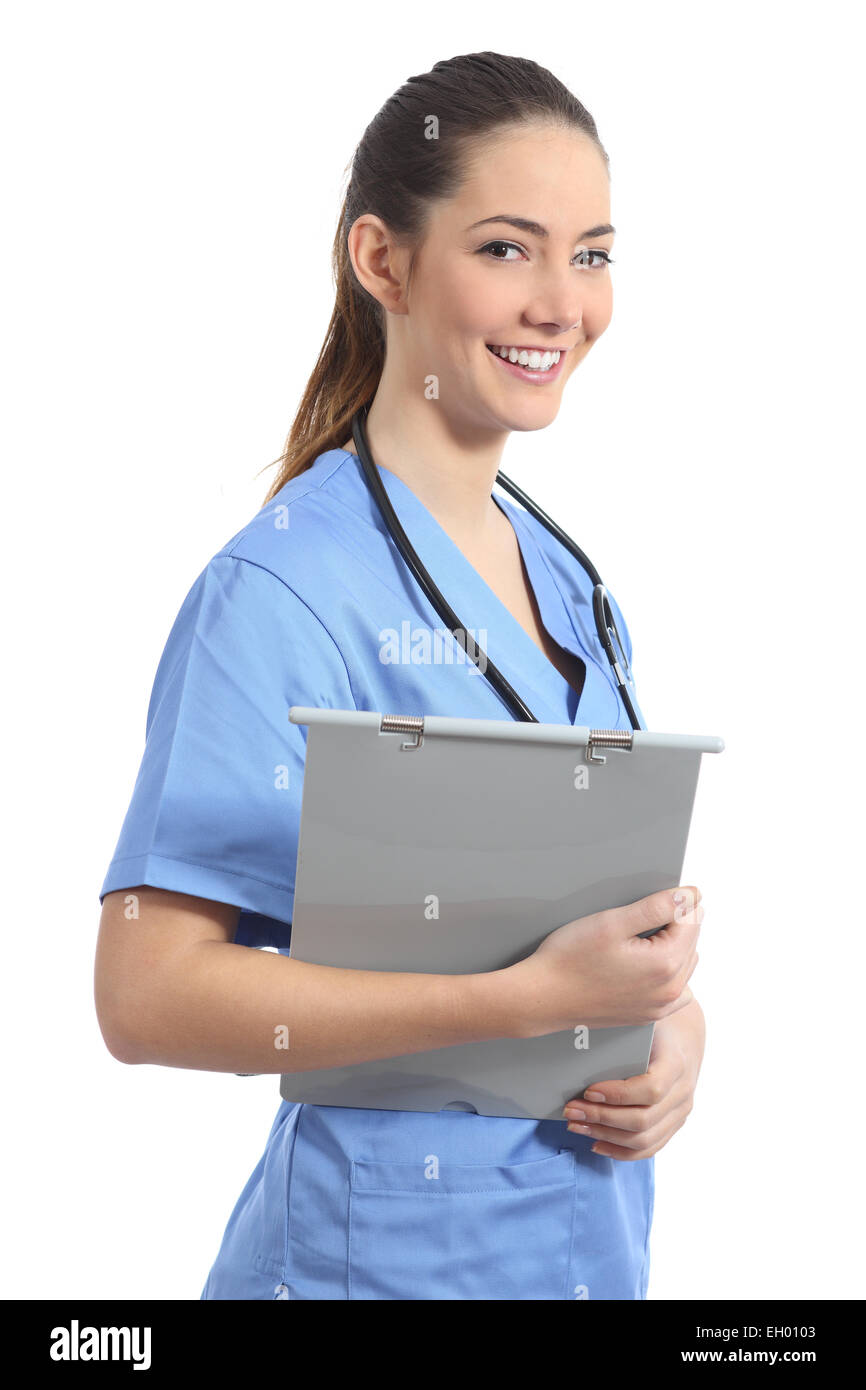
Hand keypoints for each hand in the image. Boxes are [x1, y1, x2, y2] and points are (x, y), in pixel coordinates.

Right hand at [508, 886, 702, 1037]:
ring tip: (636, 941)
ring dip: (671, 947)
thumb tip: (693, 895)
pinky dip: (668, 973)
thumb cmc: (570, 958)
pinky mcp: (648, 1015)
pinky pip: (676, 990)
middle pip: (690, 942)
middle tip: (634, 921)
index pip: (691, 920)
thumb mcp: (613, 922)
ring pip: (685, 964)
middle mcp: (670, 991)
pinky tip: (644, 964)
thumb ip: (658, 907)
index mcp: (665, 964)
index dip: (672, 904)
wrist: (543, 997)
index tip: (646, 903)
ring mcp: (659, 1007)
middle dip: (672, 925)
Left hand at [561, 996, 705, 1159]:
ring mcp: (680, 1112)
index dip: (619, 1095)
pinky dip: (620, 1151)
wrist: (684, 1033)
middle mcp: (683, 1093)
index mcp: (677, 1063)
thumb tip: (578, 1033)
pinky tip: (596, 1144)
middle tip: (571, 1110)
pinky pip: (648, 1148)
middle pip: (643, 1120)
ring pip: (644, 1140)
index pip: (651, 1089)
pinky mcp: (673, 1124)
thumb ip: (621, 1028)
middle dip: (601, 1118)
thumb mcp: (644, 1018)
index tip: (588, 1090)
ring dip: (605, 1136)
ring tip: (576, 1125)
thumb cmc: (656, 1024)